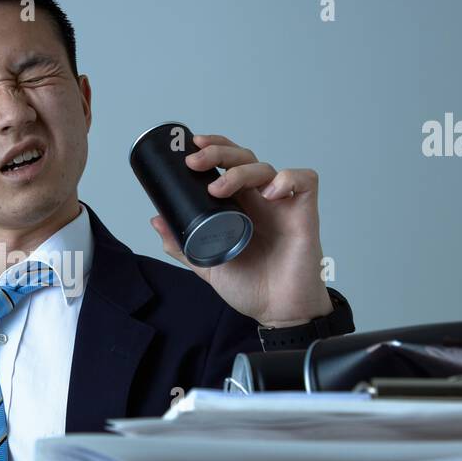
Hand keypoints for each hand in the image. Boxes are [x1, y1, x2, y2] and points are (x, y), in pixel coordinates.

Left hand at [150, 133, 331, 325]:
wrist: (279, 312)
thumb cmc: (252, 288)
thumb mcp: (208, 264)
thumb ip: (183, 246)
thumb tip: (156, 221)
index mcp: (238, 205)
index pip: (228, 164)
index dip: (213, 148)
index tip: (191, 148)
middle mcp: (259, 200)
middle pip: (244, 158)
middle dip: (219, 153)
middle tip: (196, 161)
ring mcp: (282, 205)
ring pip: (266, 168)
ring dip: (240, 171)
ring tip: (219, 188)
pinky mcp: (304, 213)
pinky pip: (305, 180)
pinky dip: (288, 178)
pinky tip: (270, 192)